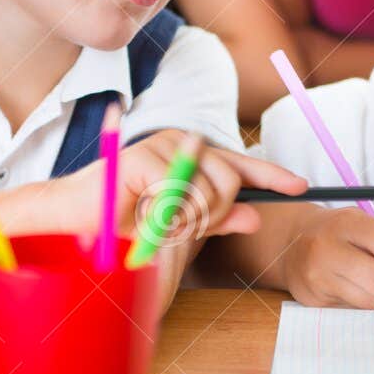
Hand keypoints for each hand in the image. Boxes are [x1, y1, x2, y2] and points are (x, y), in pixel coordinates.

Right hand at [113, 130, 307, 243]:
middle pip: (231, 181)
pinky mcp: (142, 157)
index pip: (239, 166)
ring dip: (187, 219)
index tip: (300, 186)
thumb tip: (255, 215)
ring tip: (156, 224)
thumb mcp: (181, 228)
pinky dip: (167, 215)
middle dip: (214, 214)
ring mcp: (161, 147)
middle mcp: (180, 144)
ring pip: (209, 189)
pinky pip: (180, 193)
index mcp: (191, 158)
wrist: (73, 226)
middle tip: (181, 227)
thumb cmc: (123, 227)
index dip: (272, 176)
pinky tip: (145, 216)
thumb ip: (217, 219)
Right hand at [283, 206, 373, 310]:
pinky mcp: (313, 300)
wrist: (291, 243)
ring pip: (370, 303)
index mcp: (348, 223)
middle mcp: (328, 249)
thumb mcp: (370, 225)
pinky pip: (355, 312)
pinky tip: (359, 293)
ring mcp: (318, 277)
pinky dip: (367, 307)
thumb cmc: (341, 233)